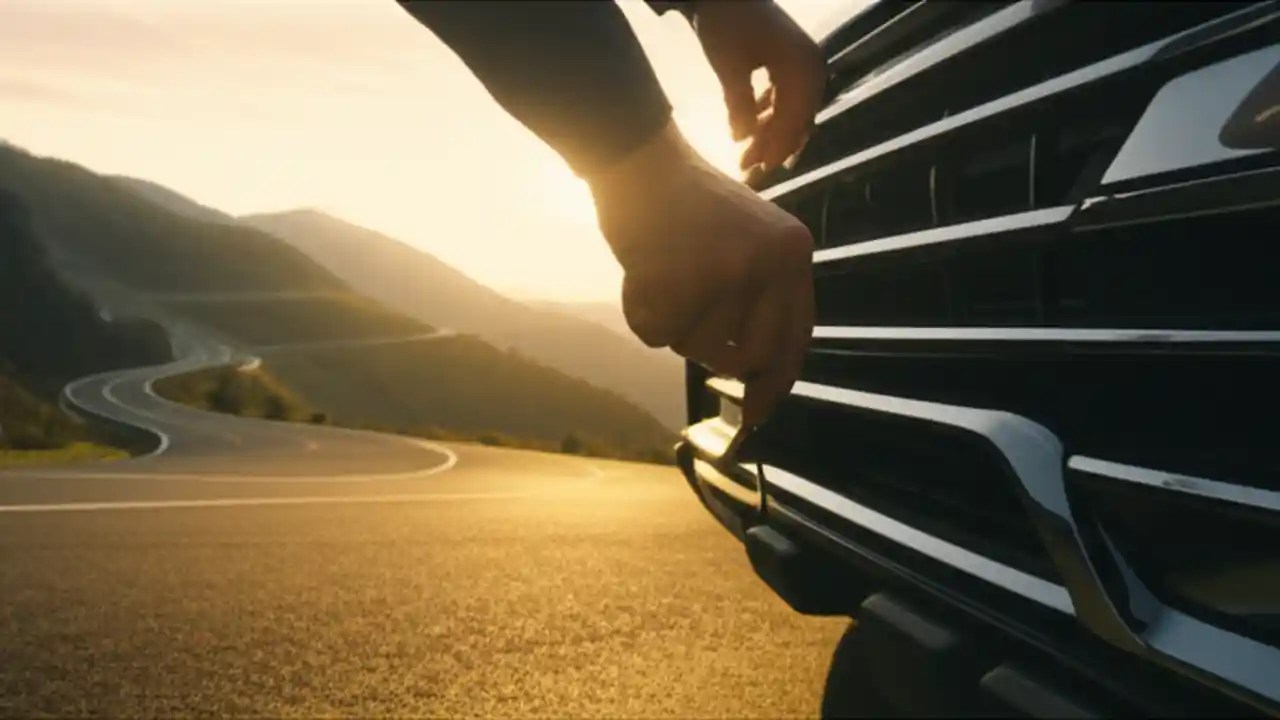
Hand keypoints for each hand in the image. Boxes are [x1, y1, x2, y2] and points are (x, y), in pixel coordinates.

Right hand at [588, 121, 814, 427]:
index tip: (758, 413)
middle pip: (749, 355)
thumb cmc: (683, 204)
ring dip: (673, 325)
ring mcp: (728, 271)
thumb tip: (756, 380)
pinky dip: (642, 315)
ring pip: (701, 347)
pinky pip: (660, 335)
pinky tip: (641, 274)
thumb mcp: (747, 240)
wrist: (639, 159)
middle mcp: (770, 263)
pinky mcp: (685, 279)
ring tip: (661, 276)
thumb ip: (759, 299)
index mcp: (792, 252)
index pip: (796, 336)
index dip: (777, 380)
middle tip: (686, 323)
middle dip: (715, 355)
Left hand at [691, 1, 825, 172]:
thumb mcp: (729, 68)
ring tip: (744, 153)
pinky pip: (784, 97)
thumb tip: (743, 140)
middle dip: (772, 146)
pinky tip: (747, 128)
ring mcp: (802, 63)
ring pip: (790, 110)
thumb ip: (739, 106)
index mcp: (803, 67)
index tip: (756, 168)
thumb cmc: (725, 24)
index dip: (775, 147)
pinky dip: (767, 114)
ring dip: (768, 133)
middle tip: (748, 169)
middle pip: (796, 118)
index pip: (794, 119)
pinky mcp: (789, 61)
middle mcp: (811, 66)